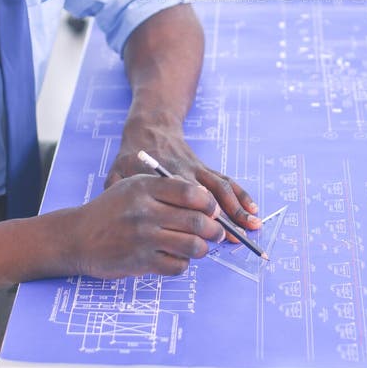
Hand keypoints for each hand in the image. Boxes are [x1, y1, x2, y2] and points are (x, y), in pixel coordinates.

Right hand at [64, 173, 225, 277]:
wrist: (77, 236)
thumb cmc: (111, 210)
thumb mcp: (134, 187)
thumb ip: (166, 188)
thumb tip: (205, 199)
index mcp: (145, 187)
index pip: (190, 193)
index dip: (209, 203)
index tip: (212, 209)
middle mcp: (145, 211)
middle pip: (196, 221)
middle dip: (214, 229)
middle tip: (217, 232)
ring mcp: (143, 238)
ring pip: (191, 245)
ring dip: (203, 248)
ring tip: (201, 246)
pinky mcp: (140, 261)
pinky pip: (177, 265)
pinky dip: (183, 263)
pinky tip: (178, 258)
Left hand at [106, 114, 261, 232]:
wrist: (150, 128)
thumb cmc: (131, 156)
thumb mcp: (117, 172)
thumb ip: (116, 193)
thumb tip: (113, 218)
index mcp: (164, 177)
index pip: (184, 196)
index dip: (197, 214)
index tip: (207, 234)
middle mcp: (186, 173)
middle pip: (209, 195)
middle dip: (224, 216)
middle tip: (236, 238)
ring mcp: (198, 170)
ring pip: (222, 188)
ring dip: (239, 207)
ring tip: (253, 226)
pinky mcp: (205, 169)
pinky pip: (226, 181)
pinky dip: (241, 194)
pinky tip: (253, 209)